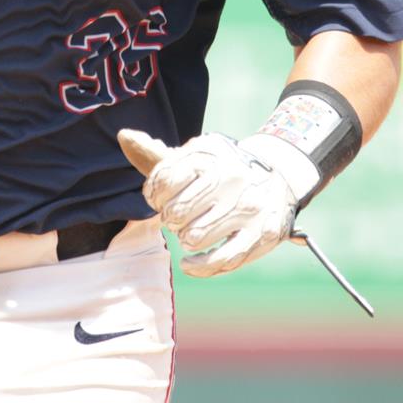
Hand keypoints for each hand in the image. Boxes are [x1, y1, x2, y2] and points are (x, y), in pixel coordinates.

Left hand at [117, 128, 297, 276]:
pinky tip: (189, 263)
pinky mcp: (260, 234)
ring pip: (193, 237)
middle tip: (179, 215)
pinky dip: (198, 266)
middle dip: (170, 218)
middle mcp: (230, 178)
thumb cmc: (221, 172)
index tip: (160, 198)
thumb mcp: (193, 158)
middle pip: (175, 212)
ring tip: (192, 230)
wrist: (278, 178)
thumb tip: (123, 136)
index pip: (162, 181)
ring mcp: (246, 207)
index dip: (153, 195)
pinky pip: (220, 260)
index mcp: (209, 156)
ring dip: (186, 238)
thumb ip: (156, 155)